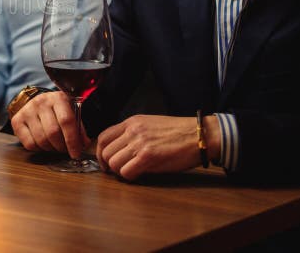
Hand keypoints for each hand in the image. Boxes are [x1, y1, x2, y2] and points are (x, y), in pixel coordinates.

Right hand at [11, 91, 89, 157]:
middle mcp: (41, 102)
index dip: (72, 140)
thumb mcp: (71, 112)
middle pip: (53, 132)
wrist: (37, 102)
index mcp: (58, 98)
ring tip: (54, 146)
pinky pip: (29, 143)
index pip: (66, 121)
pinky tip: (42, 144)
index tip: (76, 154)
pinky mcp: (17, 120)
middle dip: (61, 147)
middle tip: (65, 150)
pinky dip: (38, 149)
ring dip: (50, 148)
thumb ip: (79, 127)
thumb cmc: (57, 110)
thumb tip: (83, 144)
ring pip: (41, 140)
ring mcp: (27, 110)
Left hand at [95, 114, 219, 180]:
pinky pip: (127, 171)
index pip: (103, 137)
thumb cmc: (179, 132)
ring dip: (119, 172)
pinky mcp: (149, 156)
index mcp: (132, 122)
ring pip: (114, 163)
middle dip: (109, 165)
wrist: (200, 135)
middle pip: (105, 152)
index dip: (100, 152)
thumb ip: (133, 134)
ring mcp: (140, 143)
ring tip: (131, 172)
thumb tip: (120, 151)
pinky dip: (129, 177)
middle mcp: (132, 130)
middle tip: (118, 171)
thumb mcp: (151, 124)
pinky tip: (138, 175)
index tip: (104, 162)